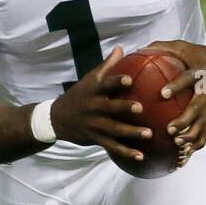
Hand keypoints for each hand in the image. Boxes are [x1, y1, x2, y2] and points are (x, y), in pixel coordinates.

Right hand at [49, 45, 154, 163]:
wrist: (56, 118)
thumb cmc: (79, 95)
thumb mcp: (89, 79)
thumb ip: (107, 65)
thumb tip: (122, 48)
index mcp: (94, 91)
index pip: (105, 84)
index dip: (117, 81)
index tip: (129, 79)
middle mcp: (94, 107)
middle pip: (110, 108)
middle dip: (125, 108)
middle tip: (140, 108)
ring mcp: (95, 125)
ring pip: (114, 130)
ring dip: (132, 132)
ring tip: (148, 134)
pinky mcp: (96, 139)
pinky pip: (113, 146)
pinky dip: (126, 152)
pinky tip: (141, 156)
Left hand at [144, 39, 205, 155]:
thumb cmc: (200, 54)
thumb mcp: (184, 47)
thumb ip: (163, 47)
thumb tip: (138, 49)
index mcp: (200, 72)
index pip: (188, 79)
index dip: (176, 86)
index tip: (162, 93)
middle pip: (198, 108)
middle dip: (185, 120)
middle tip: (169, 130)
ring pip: (204, 123)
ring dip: (191, 136)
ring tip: (176, 144)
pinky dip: (197, 144)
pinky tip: (184, 155)